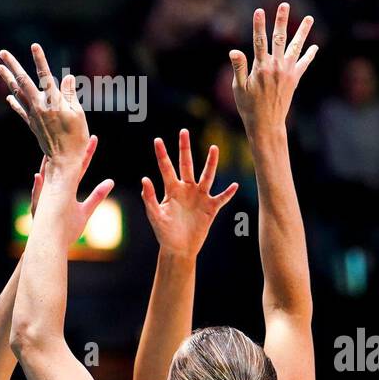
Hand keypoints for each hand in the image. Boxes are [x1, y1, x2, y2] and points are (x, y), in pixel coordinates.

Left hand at [0, 43, 88, 168]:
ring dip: (8, 79)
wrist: (64, 160)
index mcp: (54, 101)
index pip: (45, 75)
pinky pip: (20, 109)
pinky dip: (14, 101)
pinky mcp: (32, 124)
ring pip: (18, 92)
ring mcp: (34, 115)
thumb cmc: (76, 138)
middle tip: (2, 53)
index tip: (34, 45)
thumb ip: (69, 95)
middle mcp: (40, 105)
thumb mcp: (78, 114)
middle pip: (23, 81)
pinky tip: (8, 96)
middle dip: (12, 65)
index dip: (40, 59)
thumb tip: (66, 77)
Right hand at [30, 143, 113, 246]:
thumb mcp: (85, 210)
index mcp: (68, 187)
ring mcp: (47, 197)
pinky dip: (37, 187)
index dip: (87, 153)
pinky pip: (38, 196)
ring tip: (51, 149)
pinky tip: (38, 177)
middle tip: (74, 133)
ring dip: (49, 163)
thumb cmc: (66, 228)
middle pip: (65, 166)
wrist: (51, 244)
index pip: (80, 166)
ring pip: (48, 176)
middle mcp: (56, 188)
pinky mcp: (40, 208)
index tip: (94, 139)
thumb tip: (110, 181)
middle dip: (70, 151)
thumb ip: (97, 196)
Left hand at [141, 130, 237, 260]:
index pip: (166, 168)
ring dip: (210, 163)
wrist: (179, 248)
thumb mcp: (155, 215)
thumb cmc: (164, 232)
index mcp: (171, 189)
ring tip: (214, 148)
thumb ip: (150, 198)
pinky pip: (221, 198)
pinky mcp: (211, 208)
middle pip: (186, 164)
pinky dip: (228, 193)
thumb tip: (144, 179)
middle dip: (185, 148)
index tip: (158, 140)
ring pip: (207, 176)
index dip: (162, 154)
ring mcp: (200, 197)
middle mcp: (186, 189)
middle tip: (183, 131)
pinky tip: (234, 186)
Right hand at [230, 4, 316, 135]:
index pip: (259, 41)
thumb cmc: (248, 106)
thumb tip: (234, 51)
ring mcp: (287, 72)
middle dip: (281, 20)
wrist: (267, 124)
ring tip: (310, 18)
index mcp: (260, 67)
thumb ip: (238, 67)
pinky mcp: (294, 79)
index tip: (259, 10)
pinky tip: (315, 47)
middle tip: (284, 5)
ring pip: (296, 47)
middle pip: (279, 38)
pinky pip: (304, 64)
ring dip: (303, 32)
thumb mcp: (238, 88)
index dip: (259, 25)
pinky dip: (309, 55)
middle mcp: (276, 67)